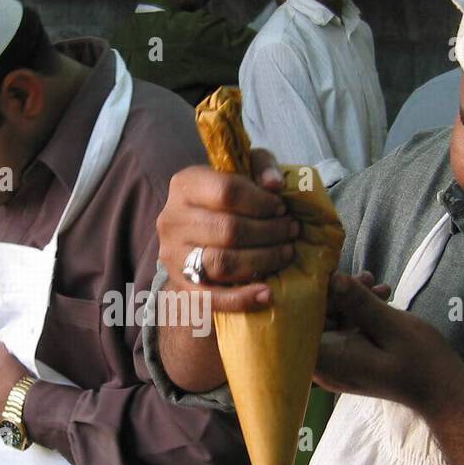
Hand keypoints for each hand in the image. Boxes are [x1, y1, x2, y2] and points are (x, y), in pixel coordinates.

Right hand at [158, 148, 298, 312]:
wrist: (195, 237)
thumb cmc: (227, 201)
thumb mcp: (243, 173)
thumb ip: (261, 166)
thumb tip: (275, 184)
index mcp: (185, 185)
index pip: (227, 191)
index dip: (261, 201)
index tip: (281, 208)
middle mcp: (172, 219)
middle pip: (228, 229)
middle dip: (269, 232)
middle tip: (291, 232)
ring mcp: (173, 254)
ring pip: (222, 262)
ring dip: (262, 260)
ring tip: (285, 254)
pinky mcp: (180, 284)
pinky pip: (211, 298)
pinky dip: (242, 298)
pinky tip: (267, 293)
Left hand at [314, 272, 463, 420]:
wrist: (442, 391)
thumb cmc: (421, 363)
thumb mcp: (391, 325)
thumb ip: (359, 302)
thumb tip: (332, 277)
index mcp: (327, 360)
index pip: (300, 321)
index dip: (313, 294)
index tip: (334, 272)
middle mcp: (324, 366)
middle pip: (314, 321)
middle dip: (336, 295)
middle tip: (365, 277)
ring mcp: (335, 364)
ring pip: (331, 323)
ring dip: (351, 301)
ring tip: (378, 285)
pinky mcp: (348, 360)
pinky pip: (344, 331)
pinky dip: (358, 314)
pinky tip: (380, 298)